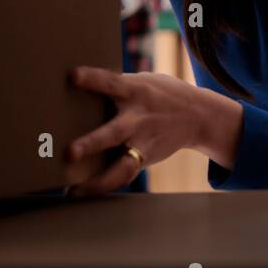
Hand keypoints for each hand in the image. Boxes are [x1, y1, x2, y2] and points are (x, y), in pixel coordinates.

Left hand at [65, 66, 207, 196]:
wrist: (198, 115)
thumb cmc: (161, 94)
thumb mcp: (144, 81)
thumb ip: (117, 85)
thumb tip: (81, 87)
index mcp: (136, 91)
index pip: (111, 82)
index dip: (92, 79)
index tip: (72, 76)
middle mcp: (139, 118)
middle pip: (115, 132)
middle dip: (92, 143)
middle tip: (69, 153)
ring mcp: (143, 142)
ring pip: (121, 164)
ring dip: (97, 179)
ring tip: (73, 190)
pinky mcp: (145, 158)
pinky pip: (124, 175)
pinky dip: (103, 185)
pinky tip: (80, 191)